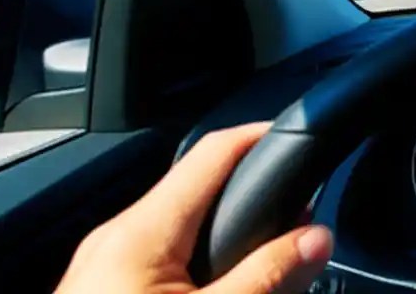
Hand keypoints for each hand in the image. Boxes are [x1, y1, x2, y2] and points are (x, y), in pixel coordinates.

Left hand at [56, 122, 332, 293]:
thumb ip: (265, 276)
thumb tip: (314, 238)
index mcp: (139, 232)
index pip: (211, 152)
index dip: (260, 136)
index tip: (300, 138)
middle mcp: (113, 240)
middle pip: (196, 190)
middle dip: (251, 200)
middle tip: (299, 224)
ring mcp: (101, 268)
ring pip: (178, 229)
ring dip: (226, 238)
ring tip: (269, 264)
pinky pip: (158, 262)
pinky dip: (198, 266)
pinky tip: (223, 291)